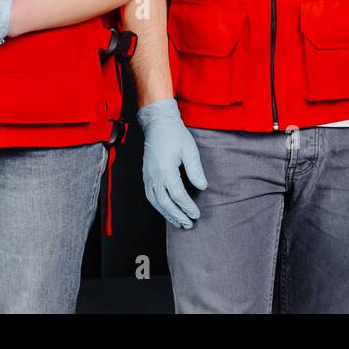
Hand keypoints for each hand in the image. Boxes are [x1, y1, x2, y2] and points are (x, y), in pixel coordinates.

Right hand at [137, 98, 207, 229]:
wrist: (158, 124)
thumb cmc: (175, 135)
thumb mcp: (189, 149)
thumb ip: (195, 169)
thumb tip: (202, 187)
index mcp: (165, 169)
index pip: (177, 194)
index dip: (187, 206)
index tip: (196, 214)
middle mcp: (154, 175)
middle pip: (165, 202)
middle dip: (177, 215)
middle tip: (189, 224)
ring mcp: (148, 176)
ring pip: (156, 202)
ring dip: (168, 214)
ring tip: (180, 223)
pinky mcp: (146, 176)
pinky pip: (151, 196)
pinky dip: (159, 207)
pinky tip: (167, 212)